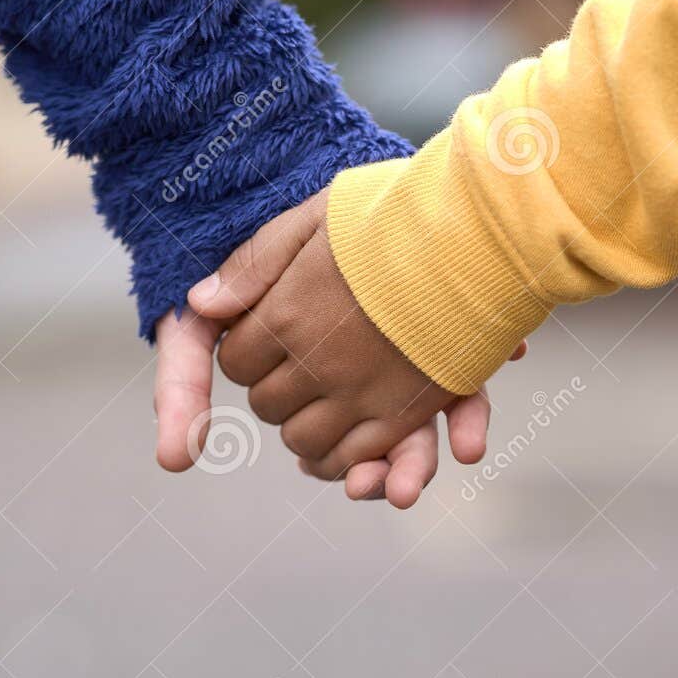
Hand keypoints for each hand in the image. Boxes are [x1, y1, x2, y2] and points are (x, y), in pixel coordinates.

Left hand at [184, 190, 523, 486]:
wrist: (476, 231)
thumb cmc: (395, 216)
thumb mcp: (314, 218)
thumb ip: (255, 262)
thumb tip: (201, 305)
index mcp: (287, 314)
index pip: (237, 360)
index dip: (247, 350)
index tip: (267, 334)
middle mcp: (319, 363)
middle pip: (268, 405)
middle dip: (275, 390)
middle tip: (295, 368)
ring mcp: (363, 394)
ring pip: (305, 441)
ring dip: (306, 430)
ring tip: (320, 406)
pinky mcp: (406, 414)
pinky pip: (357, 459)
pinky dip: (345, 462)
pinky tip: (346, 445)